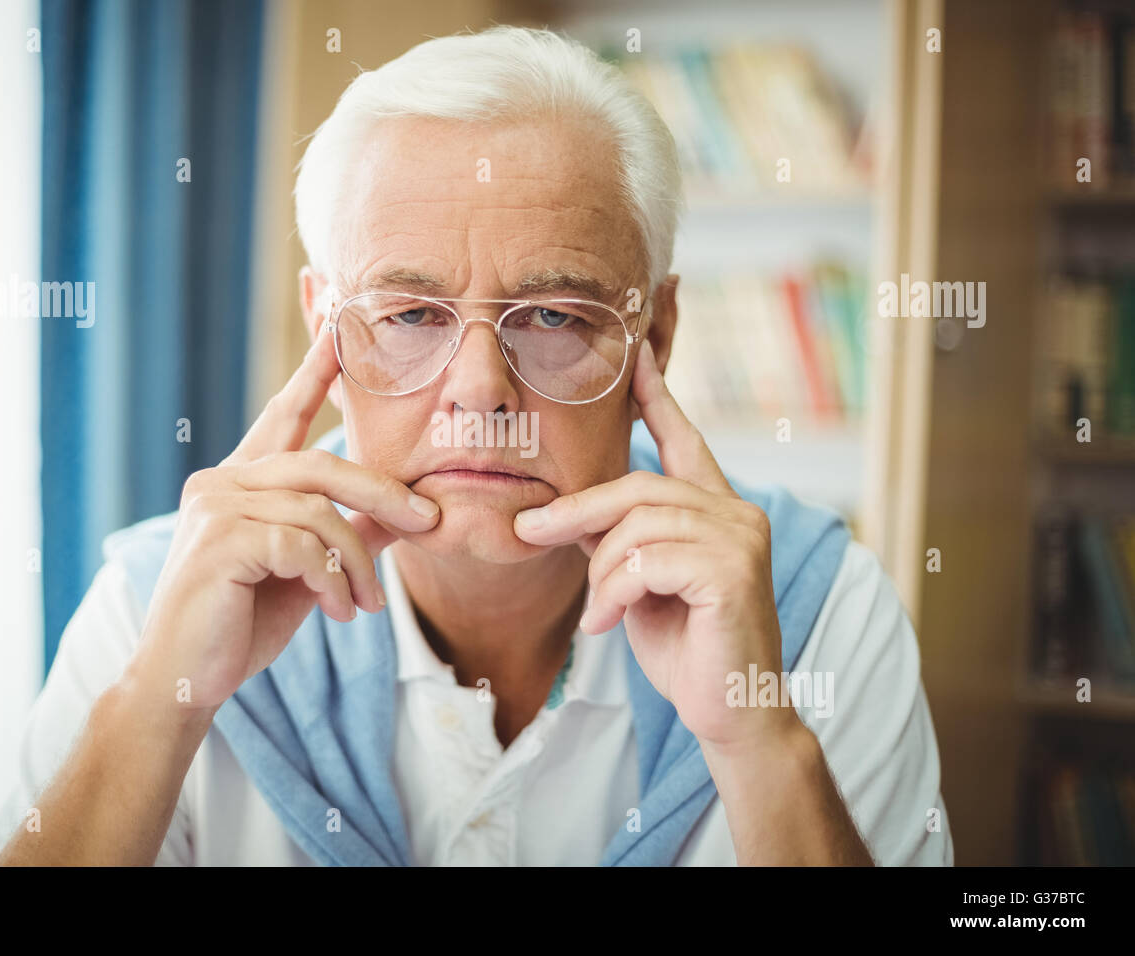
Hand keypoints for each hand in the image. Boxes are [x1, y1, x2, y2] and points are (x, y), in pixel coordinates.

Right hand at [127, 333, 440, 710]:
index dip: (314, 373)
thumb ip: (351, 532)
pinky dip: (331, 579)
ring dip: (356, 562)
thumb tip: (410, 512)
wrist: (187, 680)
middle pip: (321, 464)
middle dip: (381, 492)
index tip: (339, 326)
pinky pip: (301, 544)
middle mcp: (221, 482)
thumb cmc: (242, 622)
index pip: (283, 415)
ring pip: (317, 510)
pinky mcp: (218, 541)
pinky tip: (335, 611)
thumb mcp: (309, 571)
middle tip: (427, 520)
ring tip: (365, 604)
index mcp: (240, 481)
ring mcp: (214, 507)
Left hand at [513, 341, 794, 750]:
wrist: (730, 712)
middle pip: (638, 485)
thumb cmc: (687, 649)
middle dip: (577, 510)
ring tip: (598, 612)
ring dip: (601, 572)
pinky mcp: (733, 572)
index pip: (685, 439)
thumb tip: (566, 512)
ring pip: (637, 525)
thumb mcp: (641, 585)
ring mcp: (740, 540)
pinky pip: (646, 561)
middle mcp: (738, 513)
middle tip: (531, 530)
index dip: (656, 396)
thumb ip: (620, 541)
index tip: (635, 354)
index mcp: (718, 510)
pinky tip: (608, 624)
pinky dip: (614, 594)